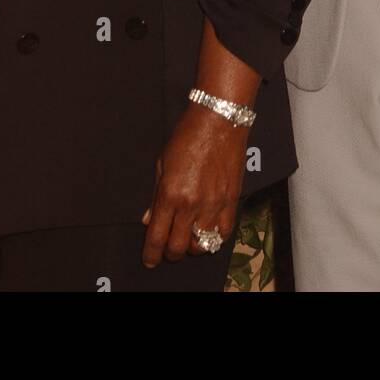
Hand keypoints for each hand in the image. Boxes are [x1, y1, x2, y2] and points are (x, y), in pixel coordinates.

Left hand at [140, 103, 246, 267]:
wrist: (219, 119)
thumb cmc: (188, 135)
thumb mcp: (162, 162)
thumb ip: (155, 195)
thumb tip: (148, 219)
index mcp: (170, 193)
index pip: (157, 236)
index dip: (151, 254)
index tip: (149, 260)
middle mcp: (191, 204)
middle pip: (178, 248)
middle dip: (170, 253)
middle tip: (168, 249)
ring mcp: (213, 204)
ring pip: (202, 245)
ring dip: (192, 246)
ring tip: (189, 238)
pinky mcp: (231, 200)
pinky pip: (223, 233)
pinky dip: (215, 237)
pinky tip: (208, 231)